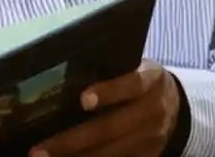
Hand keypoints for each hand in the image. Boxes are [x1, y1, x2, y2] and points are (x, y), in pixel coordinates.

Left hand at [29, 59, 180, 156]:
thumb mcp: (133, 66)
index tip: (83, 100)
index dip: (109, 92)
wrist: (175, 104)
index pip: (131, 84)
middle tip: (39, 149)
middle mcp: (153, 111)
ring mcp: (152, 138)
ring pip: (112, 152)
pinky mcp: (150, 155)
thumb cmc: (138, 79)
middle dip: (72, 140)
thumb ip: (109, 70)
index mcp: (150, 80)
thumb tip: (61, 71)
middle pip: (111, 127)